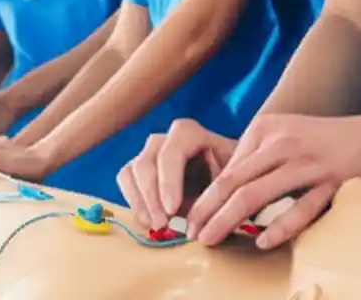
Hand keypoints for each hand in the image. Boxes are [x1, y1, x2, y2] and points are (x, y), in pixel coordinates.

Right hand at [118, 119, 235, 231]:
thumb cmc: (235, 182)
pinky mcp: (140, 168)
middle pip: (147, 161)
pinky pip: (125, 179)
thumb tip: (199, 221)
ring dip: (140, 201)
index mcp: (192, 135)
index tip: (172, 210)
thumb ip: (218, 197)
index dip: (168, 180)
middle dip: (151, 196)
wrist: (229, 185)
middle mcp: (167, 138)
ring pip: (132, 170)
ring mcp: (151, 152)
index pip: (172, 149)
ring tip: (155, 226)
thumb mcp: (235, 185)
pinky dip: (133, 201)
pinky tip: (148, 220)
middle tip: (162, 225)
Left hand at [188, 113, 360, 249]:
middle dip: (205, 211)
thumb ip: (262, 157)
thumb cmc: (339, 144)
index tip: (188, 216)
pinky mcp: (333, 184)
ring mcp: (307, 164)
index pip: (226, 168)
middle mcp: (282, 143)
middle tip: (188, 234)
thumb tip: (228, 190)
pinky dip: (276, 229)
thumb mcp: (293, 135)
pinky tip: (260, 243)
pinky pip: (298, 211)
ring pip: (254, 196)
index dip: (203, 195)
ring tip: (210, 240)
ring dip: (226, 222)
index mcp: (268, 129)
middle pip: (232, 183)